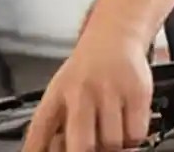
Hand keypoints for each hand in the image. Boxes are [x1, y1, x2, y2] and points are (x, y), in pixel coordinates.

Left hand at [23, 28, 152, 150]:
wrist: (115, 34)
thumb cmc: (87, 71)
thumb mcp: (62, 92)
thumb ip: (54, 126)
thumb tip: (51, 149)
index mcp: (56, 95)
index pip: (40, 131)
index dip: (38, 149)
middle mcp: (80, 92)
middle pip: (82, 144)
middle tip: (90, 149)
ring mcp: (109, 91)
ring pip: (112, 143)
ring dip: (112, 147)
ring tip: (109, 135)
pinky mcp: (136, 92)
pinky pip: (135, 133)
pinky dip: (132, 138)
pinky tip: (125, 126)